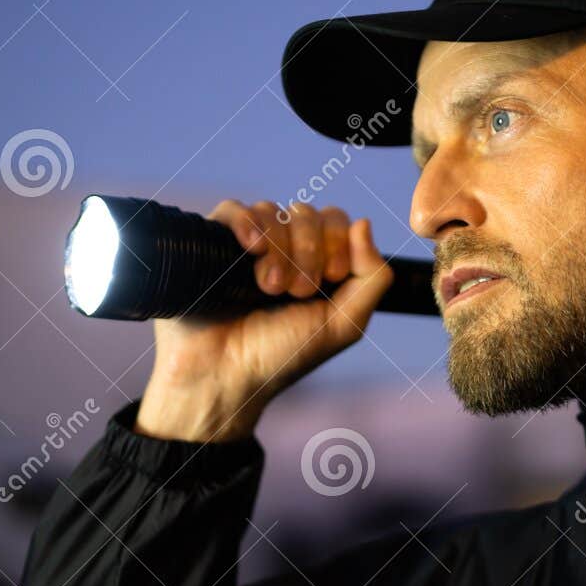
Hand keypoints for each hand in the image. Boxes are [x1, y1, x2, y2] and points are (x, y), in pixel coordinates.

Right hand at [134, 200, 394, 442]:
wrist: (224, 376)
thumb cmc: (283, 356)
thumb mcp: (343, 324)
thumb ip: (371, 277)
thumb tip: (363, 222)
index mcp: (316, 264)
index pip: (336, 220)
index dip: (337, 241)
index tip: (329, 279)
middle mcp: (283, 249)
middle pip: (306, 213)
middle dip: (308, 251)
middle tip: (297, 292)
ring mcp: (248, 245)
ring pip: (272, 211)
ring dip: (279, 249)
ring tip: (269, 289)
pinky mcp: (214, 243)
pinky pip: (234, 210)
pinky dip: (248, 222)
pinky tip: (251, 248)